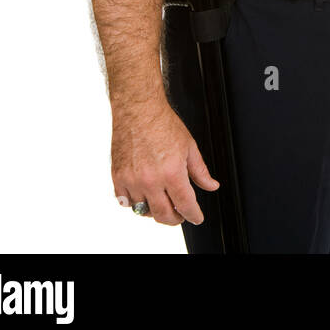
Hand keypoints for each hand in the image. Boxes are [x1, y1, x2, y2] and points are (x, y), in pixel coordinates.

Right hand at [112, 103, 218, 226]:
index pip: (185, 205)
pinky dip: (134, 203)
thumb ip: (200, 171)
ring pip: (143, 210)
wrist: (138, 110)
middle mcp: (150, 180)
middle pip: (163, 214)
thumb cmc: (163, 124)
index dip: (193, 215)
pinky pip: (124, 202)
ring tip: (162, 202)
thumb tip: (211, 186)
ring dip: (154, 211)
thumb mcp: (189, 147)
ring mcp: (131, 180)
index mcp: (172, 172)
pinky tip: (143, 196)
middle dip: (175, 219)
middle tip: (180, 215)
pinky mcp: (117, 177)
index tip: (196, 217)